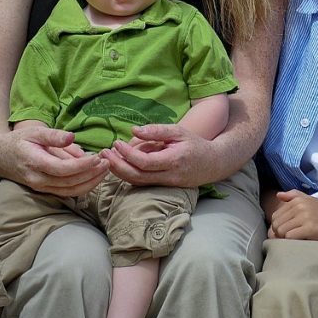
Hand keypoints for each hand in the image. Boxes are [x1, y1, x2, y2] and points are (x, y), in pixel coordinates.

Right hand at [5, 121, 107, 195]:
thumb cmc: (19, 141)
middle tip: (107, 162)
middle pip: (70, 182)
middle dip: (92, 174)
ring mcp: (41, 187)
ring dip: (91, 182)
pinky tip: (95, 176)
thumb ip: (53, 135)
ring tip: (105, 169)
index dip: (83, 166)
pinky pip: (67, 192)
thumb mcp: (34, 131)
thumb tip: (72, 136)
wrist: (0, 156)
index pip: (63, 169)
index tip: (98, 157)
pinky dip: (83, 186)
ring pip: (70, 191)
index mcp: (35, 163)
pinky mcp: (45, 190)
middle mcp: (38, 180)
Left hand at [101, 123, 217, 187]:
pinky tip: (119, 165)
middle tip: (103, 153)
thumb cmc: (195, 144)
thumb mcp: (179, 131)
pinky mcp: (163, 187)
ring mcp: (166, 184)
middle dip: (116, 166)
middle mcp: (169, 175)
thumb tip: (134, 131)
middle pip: (136, 176)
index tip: (116, 143)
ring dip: (119, 172)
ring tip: (107, 158)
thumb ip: (156, 131)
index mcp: (173, 160)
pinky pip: (142, 183)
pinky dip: (128, 175)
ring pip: (137, 182)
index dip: (127, 154)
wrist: (213, 164)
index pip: (144, 162)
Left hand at [268, 190, 317, 245]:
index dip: (277, 227)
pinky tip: (300, 242)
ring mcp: (305, 216)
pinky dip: (291, 242)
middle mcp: (300, 205)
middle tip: (290, 239)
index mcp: (298, 199)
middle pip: (276, 224)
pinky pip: (290, 237)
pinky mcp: (310, 228)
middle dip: (279, 235)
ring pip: (281, 231)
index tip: (286, 233)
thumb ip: (293, 196)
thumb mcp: (310, 201)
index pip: (275, 216)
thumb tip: (278, 195)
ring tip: (295, 241)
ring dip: (285, 239)